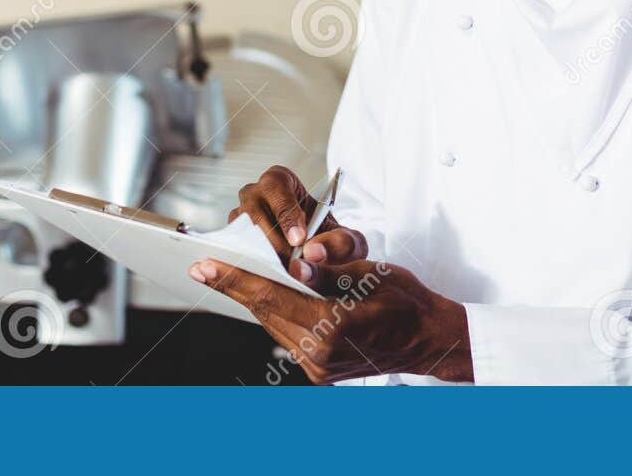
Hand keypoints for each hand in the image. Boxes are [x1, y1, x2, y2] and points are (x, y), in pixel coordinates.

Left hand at [187, 255, 473, 383]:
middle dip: (234, 288)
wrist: (429, 341)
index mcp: (333, 327)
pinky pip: (286, 335)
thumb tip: (297, 261)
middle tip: (202, 268)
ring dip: (251, 300)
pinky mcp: (320, 370)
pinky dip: (273, 313)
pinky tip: (262, 296)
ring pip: (272, 324)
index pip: (272, 297)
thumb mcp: (371, 275)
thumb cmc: (407, 302)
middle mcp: (320, 353)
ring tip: (226, 277)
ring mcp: (318, 366)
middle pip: (265, 313)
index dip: (235, 279)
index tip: (205, 267)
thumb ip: (330, 271)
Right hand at [226, 165, 367, 283]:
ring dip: (262, 257)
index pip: (277, 189)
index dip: (287, 214)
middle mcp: (255, 195)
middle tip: (292, 264)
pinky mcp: (232, 243)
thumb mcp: (347, 240)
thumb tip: (314, 252)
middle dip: (275, 242)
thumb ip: (341, 243)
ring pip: (242, 236)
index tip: (299, 239)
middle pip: (255, 214)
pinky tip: (268, 282)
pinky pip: (233, 253)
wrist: (318, 258)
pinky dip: (250, 268)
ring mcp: (239, 219)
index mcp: (280, 181)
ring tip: (282, 275)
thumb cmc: (329, 240)